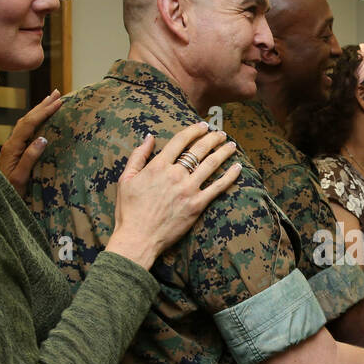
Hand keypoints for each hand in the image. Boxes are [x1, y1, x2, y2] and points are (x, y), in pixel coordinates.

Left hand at [0, 89, 62, 197]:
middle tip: (57, 93)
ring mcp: (12, 146)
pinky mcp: (14, 151)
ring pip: (26, 122)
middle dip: (42, 105)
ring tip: (51, 100)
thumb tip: (43, 138)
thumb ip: (30, 158)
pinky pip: (26, 130)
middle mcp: (11, 143)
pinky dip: (36, 120)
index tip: (58, 102)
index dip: (44, 112)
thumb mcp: (20, 178)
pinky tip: (41, 118)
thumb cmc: (9, 192)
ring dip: (39, 110)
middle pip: (27, 118)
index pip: (30, 123)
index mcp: (12, 148)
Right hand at [107, 122, 241, 270]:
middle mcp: (175, 174)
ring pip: (211, 165)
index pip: (180, 141)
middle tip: (220, 133)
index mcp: (158, 166)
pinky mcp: (197, 205)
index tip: (202, 125)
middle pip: (199, 149)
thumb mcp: (126, 179)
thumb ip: (138, 156)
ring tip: (231, 145)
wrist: (138, 237)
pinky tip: (238, 168)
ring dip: (223, 152)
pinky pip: (218, 187)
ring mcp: (188, 189)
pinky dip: (230, 176)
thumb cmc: (129, 210)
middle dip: (212, 138)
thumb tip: (149, 137)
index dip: (193, 130)